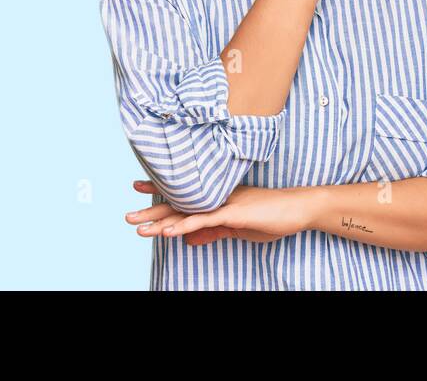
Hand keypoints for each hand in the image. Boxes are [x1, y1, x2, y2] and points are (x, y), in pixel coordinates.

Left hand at [125, 180, 316, 246]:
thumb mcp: (237, 227)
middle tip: (127, 216)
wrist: (299, 208)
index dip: (160, 192)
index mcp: (218, 199)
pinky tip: (170, 231)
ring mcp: (225, 203)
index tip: (137, 187)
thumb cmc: (271, 215)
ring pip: (187, 212)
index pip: (183, 197)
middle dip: (151, 210)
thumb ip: (213, 231)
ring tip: (138, 227)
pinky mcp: (235, 213)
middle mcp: (218, 197)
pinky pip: (205, 220)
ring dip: (161, 220)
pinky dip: (186, 225)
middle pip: (178, 203)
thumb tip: (190, 239)